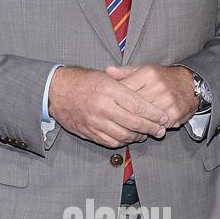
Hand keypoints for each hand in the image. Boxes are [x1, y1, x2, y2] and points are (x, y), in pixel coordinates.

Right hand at [48, 65, 169, 148]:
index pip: (138, 104)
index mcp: (109, 89)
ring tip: (146, 134)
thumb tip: (147, 96)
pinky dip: (123, 142)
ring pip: (124, 135)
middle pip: (134, 122)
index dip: (154, 113)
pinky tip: (129, 138)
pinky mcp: (89, 132)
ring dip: (138, 137)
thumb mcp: (104, 76)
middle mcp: (103, 107)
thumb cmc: (83, 81)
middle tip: (160, 130)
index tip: (163, 117)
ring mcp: (95, 122)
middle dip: (151, 128)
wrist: (56, 91)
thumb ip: (125, 85)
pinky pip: (111, 142)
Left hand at [105, 63, 196, 128]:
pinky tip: (139, 131)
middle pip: (133, 106)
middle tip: (111, 120)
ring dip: (132, 124)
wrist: (190, 85)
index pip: (126, 89)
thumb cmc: (163, 78)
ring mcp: (166, 101)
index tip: (107, 105)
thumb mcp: (145, 70)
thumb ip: (126, 72)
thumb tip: (107, 71)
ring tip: (123, 127)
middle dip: (121, 114)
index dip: (114, 99)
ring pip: (143, 117)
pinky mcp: (173, 114)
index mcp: (148, 74)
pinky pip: (155, 125)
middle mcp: (157, 87)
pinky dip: (147, 129)